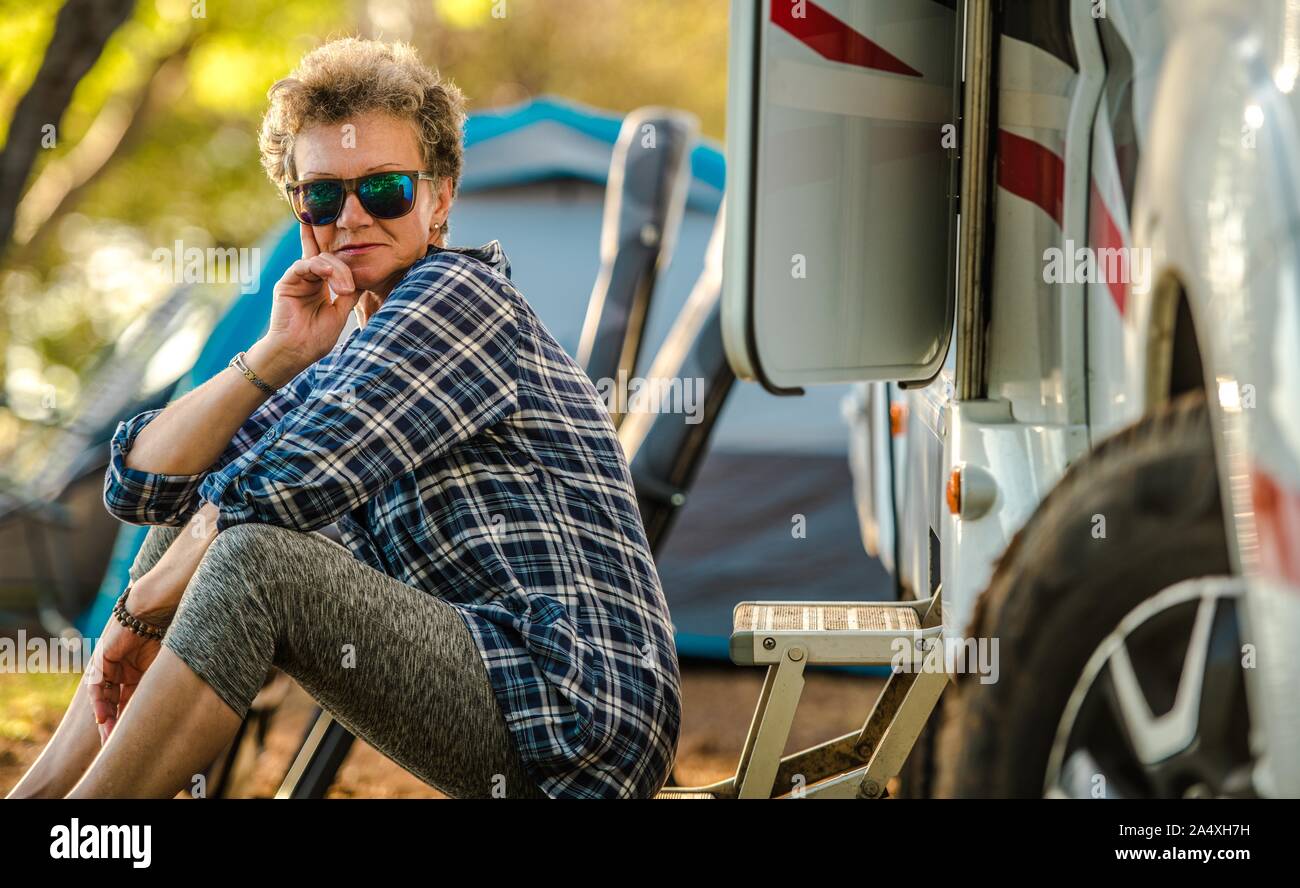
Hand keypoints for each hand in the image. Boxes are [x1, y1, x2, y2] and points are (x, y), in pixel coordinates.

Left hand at [84, 602, 164, 744]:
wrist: (156, 609)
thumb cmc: (169, 632)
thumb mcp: (165, 665)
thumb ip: (163, 684)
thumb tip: (179, 707)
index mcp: (138, 674)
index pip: (131, 702)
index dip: (131, 721)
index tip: (133, 743)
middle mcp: (122, 671)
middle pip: (115, 703)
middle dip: (114, 725)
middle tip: (114, 747)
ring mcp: (111, 666)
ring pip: (105, 697)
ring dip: (106, 718)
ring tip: (108, 736)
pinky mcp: (102, 659)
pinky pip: (97, 685)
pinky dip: (99, 702)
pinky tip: (103, 717)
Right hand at [265, 223, 373, 366]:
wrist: (296, 352)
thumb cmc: (316, 338)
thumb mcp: (340, 313)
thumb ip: (349, 295)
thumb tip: (365, 280)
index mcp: (322, 287)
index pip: (333, 264)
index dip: (346, 259)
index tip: (365, 270)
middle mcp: (309, 280)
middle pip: (329, 258)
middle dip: (343, 269)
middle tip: (349, 288)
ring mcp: (297, 280)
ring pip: (318, 259)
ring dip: (334, 269)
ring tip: (342, 288)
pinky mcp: (286, 283)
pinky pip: (302, 265)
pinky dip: (317, 267)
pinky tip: (328, 275)